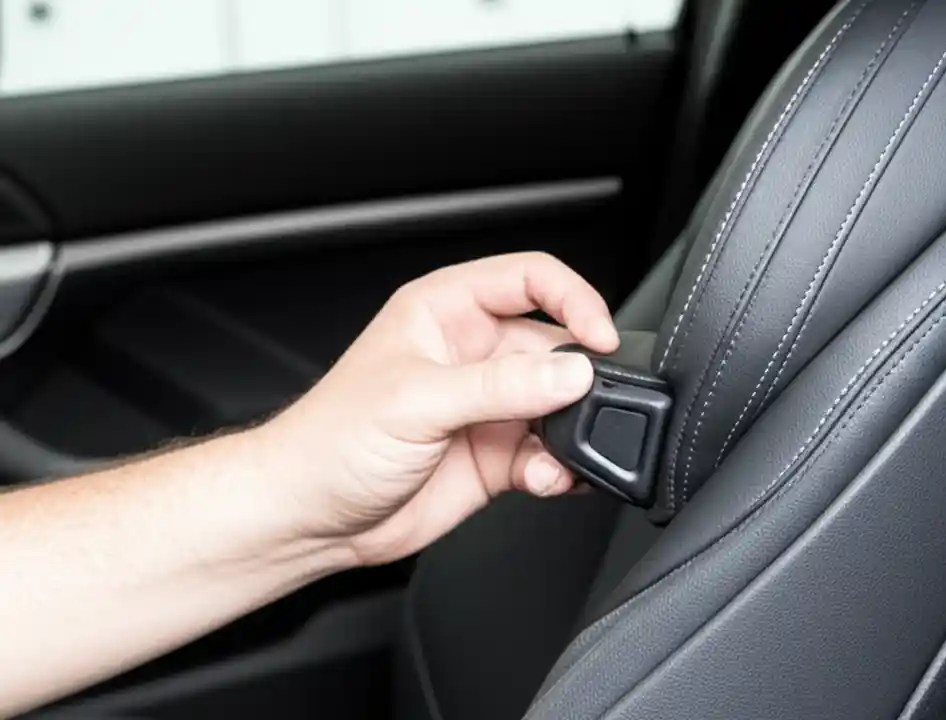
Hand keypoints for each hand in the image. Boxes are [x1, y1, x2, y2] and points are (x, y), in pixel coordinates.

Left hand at [254, 252, 619, 566]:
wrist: (308, 517)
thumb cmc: (330, 441)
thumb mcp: (417, 400)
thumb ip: (500, 386)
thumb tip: (570, 372)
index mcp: (447, 311)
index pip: (530, 278)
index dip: (574, 299)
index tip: (598, 338)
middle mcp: (473, 354)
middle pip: (555, 346)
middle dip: (578, 378)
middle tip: (588, 406)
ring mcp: (488, 407)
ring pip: (560, 406)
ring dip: (574, 431)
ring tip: (565, 451)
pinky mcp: (496, 457)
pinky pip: (550, 456)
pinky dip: (561, 469)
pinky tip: (549, 479)